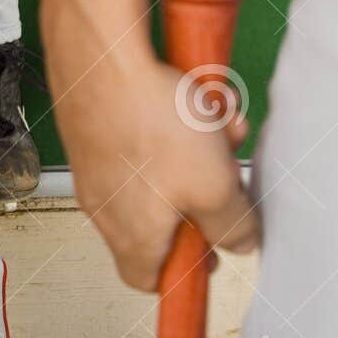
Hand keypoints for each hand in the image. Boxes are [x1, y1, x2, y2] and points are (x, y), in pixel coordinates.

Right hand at [51, 52, 256, 291]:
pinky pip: (142, 141)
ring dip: (195, 153)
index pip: (149, 279)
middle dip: (203, 194)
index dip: (183, 271)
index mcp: (133, 234)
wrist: (101, 57)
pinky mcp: (96, 133)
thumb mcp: (215, 184)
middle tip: (224, 171)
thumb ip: (234, 225)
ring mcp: (97, 168)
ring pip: (158, 175)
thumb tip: (241, 245)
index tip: (211, 254)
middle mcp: (106, 207)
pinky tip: (193, 99)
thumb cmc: (148, 120)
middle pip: (161, 221)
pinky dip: (171, 126)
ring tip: (215, 122)